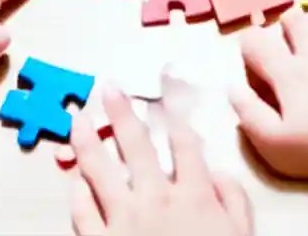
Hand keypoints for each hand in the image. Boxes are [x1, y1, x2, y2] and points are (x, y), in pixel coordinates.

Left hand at [69, 88, 251, 235]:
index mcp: (194, 195)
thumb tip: (218, 173)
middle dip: (120, 112)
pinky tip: (74, 180)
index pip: (184, 144)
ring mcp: (123, 220)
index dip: (174, 118)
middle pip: (136, 145)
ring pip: (99, 169)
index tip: (163, 99)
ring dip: (86, 140)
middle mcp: (155, 199)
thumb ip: (233, 202)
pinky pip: (82, 211)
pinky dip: (77, 193)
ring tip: (76, 119)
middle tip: (107, 88)